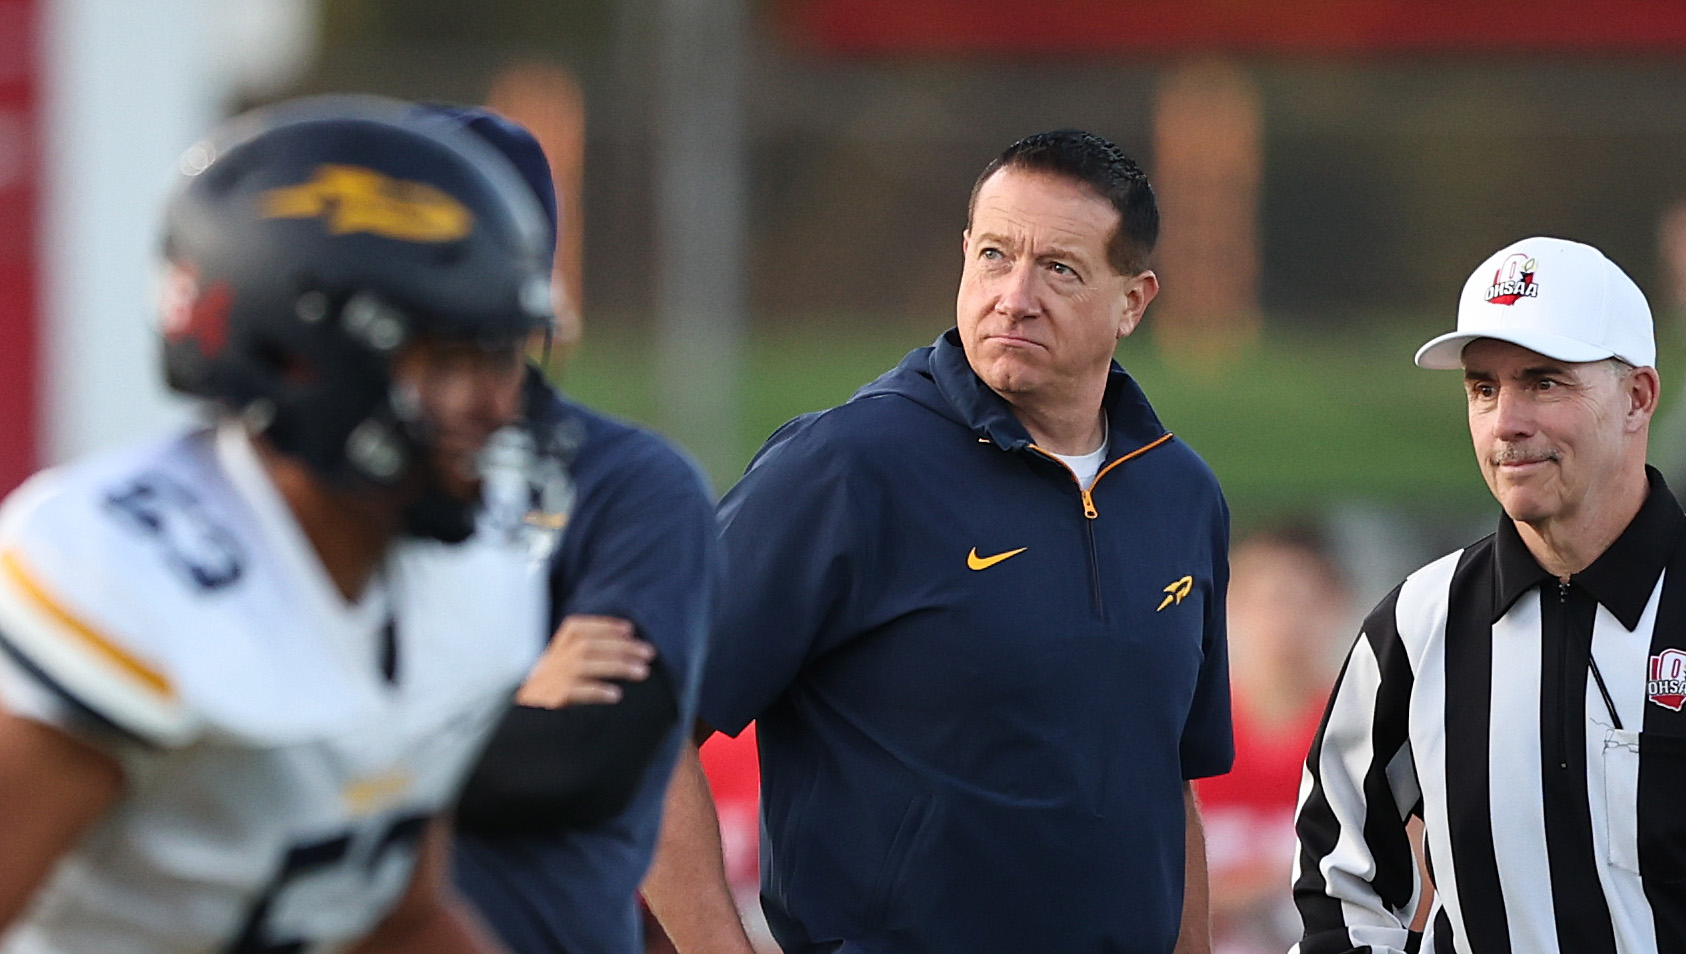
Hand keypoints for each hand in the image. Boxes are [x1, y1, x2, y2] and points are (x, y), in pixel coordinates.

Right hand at [515, 614, 654, 707]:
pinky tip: (617, 695)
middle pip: (587, 644)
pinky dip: (597, 690)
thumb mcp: (559, 669)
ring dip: (616, 666)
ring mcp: (550, 680)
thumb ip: (582, 657)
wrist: (519, 724)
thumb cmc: (549, 693)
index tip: (629, 629)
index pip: (576, 628)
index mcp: (554, 651)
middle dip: (621, 646)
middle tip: (649, 653)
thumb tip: (626, 648)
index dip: (603, 625)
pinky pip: (574, 691)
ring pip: (584, 664)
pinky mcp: (550, 700)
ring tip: (642, 672)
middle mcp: (552, 661)